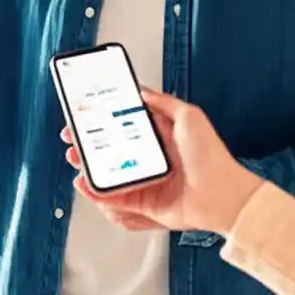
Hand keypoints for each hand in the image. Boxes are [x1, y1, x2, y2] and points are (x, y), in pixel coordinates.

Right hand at [62, 89, 262, 235]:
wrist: (221, 195)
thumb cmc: (210, 156)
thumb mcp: (189, 116)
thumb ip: (164, 102)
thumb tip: (142, 90)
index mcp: (159, 138)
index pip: (122, 127)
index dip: (101, 123)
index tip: (84, 117)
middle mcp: (150, 160)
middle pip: (110, 152)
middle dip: (87, 146)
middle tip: (73, 141)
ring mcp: (145, 182)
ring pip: (108, 175)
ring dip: (88, 169)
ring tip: (77, 162)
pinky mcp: (144, 204)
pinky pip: (115, 199)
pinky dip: (98, 194)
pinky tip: (88, 185)